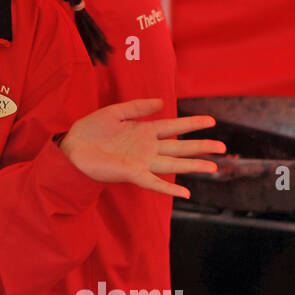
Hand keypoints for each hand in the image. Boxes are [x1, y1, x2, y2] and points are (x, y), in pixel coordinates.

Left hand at [60, 99, 224, 198]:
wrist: (72, 147)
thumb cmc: (91, 130)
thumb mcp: (115, 112)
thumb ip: (139, 107)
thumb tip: (163, 101)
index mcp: (144, 131)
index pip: (174, 126)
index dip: (191, 123)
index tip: (211, 120)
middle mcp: (147, 147)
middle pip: (179, 147)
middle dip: (201, 146)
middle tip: (222, 147)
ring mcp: (141, 161)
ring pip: (173, 164)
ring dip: (193, 166)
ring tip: (214, 166)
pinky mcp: (132, 173)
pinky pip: (154, 182)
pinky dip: (169, 188)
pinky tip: (186, 193)